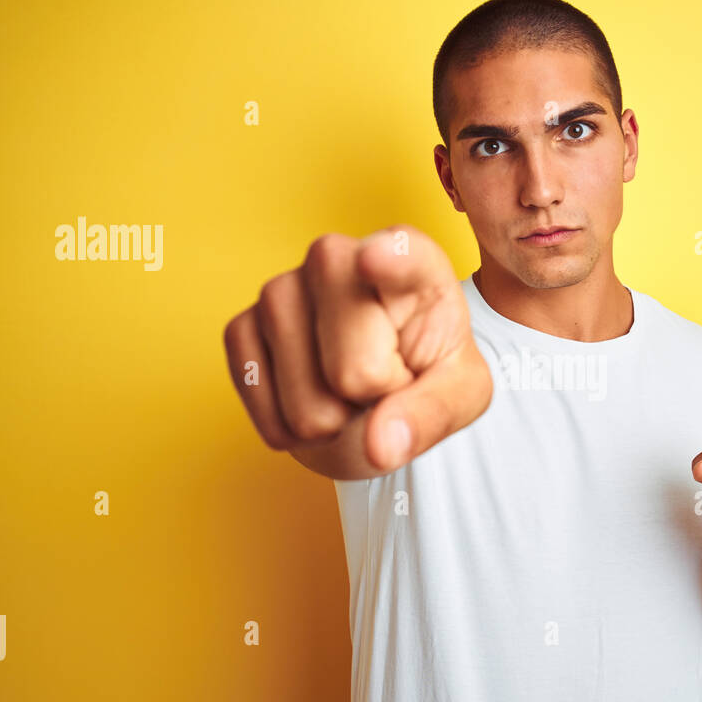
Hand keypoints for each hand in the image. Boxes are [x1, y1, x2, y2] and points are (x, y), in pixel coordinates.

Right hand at [223, 225, 492, 476]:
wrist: (370, 387)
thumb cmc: (425, 373)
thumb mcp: (461, 394)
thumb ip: (432, 414)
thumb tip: (381, 445)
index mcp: (413, 263)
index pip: (400, 255)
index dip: (386, 261)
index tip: (373, 261)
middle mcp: (336, 258)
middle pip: (353, 373)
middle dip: (371, 404)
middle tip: (383, 382)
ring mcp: (281, 289)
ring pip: (305, 405)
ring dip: (330, 422)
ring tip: (348, 388)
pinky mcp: (240, 325)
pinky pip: (262, 410)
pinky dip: (289, 428)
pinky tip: (309, 395)